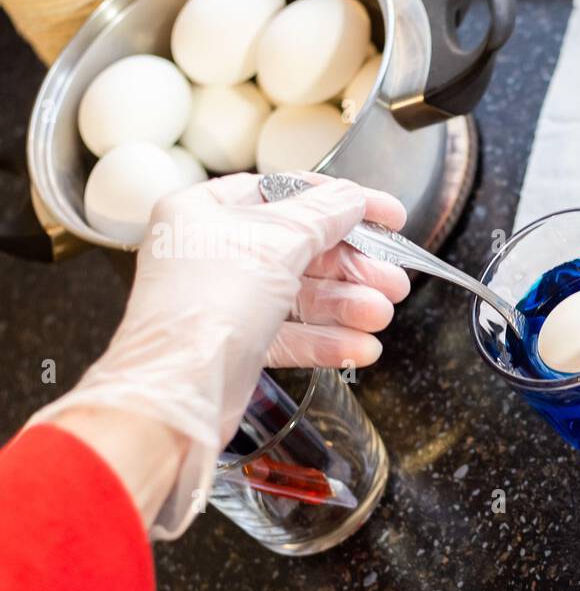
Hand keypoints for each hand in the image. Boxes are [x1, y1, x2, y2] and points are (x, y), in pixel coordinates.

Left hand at [28, 173, 407, 538]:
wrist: (174, 396)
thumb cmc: (205, 309)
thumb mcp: (275, 245)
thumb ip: (322, 217)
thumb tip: (351, 199)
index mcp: (207, 212)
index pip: (287, 194)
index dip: (343, 203)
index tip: (389, 216)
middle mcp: (214, 253)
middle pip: (302, 249)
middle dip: (353, 268)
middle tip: (394, 280)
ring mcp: (226, 301)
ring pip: (301, 296)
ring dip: (347, 305)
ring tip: (380, 316)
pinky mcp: (238, 346)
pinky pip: (292, 335)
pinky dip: (328, 341)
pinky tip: (361, 347)